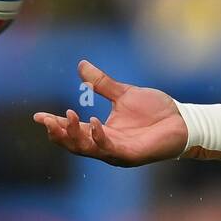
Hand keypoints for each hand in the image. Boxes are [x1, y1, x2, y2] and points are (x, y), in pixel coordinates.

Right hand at [32, 60, 186, 166]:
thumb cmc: (156, 111)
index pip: (73, 130)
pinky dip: (100, 137)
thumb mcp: (124, 93)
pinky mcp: (132, 154)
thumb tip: (81, 65)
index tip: (37, 116)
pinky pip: (111, 148)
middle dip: (59, 133)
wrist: (183, 120)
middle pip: (74, 144)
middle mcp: (107, 145)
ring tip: (68, 117)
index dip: (55, 124)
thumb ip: (102, 83)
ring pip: (88, 149)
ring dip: (75, 135)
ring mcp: (118, 152)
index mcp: (102, 132)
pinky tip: (93, 123)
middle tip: (46, 120)